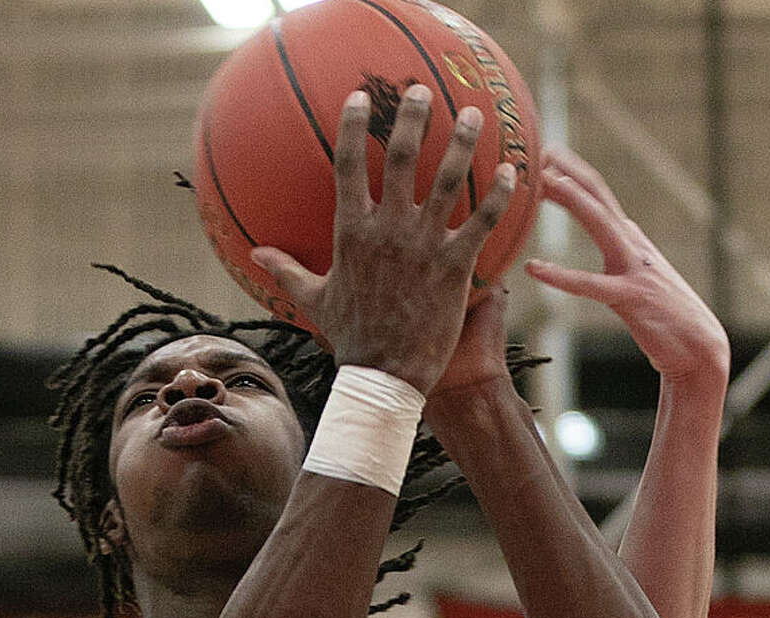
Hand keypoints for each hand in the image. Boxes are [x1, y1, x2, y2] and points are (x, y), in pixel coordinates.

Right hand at [252, 86, 516, 392]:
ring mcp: (423, 245)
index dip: (352, 127)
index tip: (358, 98)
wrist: (384, 375)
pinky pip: (482, 220)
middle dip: (413, 117)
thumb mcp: (314, 299)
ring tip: (476, 114)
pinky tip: (513, 170)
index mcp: (351, 233)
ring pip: (448, 179)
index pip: (347, 166)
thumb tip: (255, 253)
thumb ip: (287, 269)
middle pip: (401, 158)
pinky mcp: (455, 266)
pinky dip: (500, 193)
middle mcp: (387, 230)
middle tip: (424, 91)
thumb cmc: (350, 337)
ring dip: (464, 142)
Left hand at [524, 148, 729, 381]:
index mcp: (631, 239)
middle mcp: (633, 245)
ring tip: (543, 183)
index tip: (544, 151)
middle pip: (599, 196)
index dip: (573, 171)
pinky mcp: (631, 299)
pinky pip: (590, 285)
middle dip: (569, 170)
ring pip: (601, 224)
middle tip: (538, 150)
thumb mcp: (637, 273)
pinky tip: (533, 268)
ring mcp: (634, 269)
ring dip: (573, 199)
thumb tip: (606, 227)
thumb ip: (620, 250)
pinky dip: (561, 275)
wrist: (699, 349)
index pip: (599, 195)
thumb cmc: (662, 316)